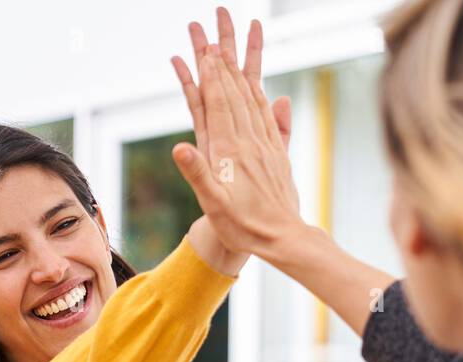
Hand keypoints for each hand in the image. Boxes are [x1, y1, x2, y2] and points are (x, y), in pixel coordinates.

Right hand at [170, 9, 304, 259]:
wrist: (283, 239)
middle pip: (236, 84)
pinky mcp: (274, 149)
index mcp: (230, 147)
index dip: (210, 70)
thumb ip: (197, 173)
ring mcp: (264, 140)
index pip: (219, 99)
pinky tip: (256, 79)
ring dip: (244, 59)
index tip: (204, 42)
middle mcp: (249, 137)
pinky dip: (258, 89)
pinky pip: (265, 111)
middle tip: (219, 17)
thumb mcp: (213, 204)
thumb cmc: (244, 227)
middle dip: (224, 50)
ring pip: (252, 91)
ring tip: (241, 30)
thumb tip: (179, 147)